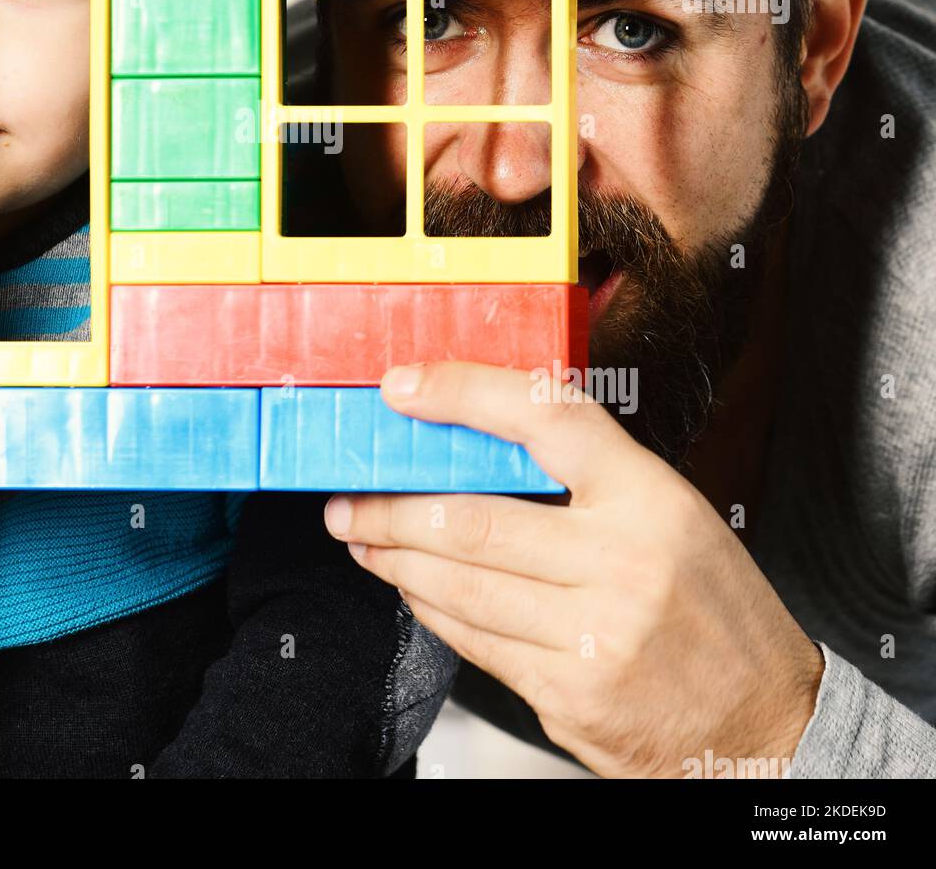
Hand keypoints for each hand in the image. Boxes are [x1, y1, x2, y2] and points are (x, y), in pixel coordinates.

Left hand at [323, 361, 824, 778]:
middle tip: (349, 496)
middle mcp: (621, 563)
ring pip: (458, 583)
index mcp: (651, 499)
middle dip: (391, 506)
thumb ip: (589, 479)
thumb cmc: (715, 611)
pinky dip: (429, 607)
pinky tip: (412, 588)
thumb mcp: (673, 518)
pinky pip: (473, 638)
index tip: (403, 386)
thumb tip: (478, 443)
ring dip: (394, 557)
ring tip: (364, 538)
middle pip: (473, 517)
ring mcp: (592, 634)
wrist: (766, 729)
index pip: (545, 419)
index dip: (464, 392)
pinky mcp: (567, 693)